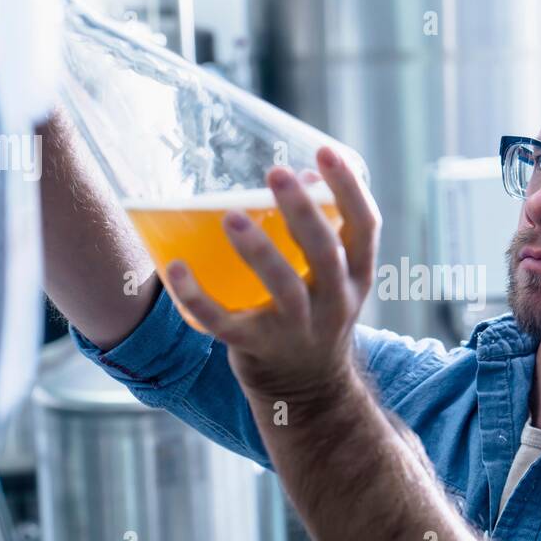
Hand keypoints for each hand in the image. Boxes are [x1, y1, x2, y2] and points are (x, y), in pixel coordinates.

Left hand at [165, 146, 379, 402]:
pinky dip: (196, 297)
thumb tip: (303, 173)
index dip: (349, 187)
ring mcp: (296, 328)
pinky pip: (224, 322)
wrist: (308, 389)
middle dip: (302, 212)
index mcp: (356, 275)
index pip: (365, 226)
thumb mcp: (334, 276)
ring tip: (232, 217)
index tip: (326, 150)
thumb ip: (324, 228)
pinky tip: (175, 268)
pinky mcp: (256, 346)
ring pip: (283, 288)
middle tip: (277, 173)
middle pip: (326, 253)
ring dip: (259, 251)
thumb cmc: (315, 312)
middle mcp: (334, 302)